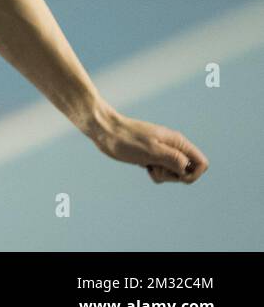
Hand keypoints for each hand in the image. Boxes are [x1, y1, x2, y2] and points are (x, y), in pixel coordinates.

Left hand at [92, 112, 207, 183]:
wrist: (105, 131)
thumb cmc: (126, 139)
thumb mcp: (151, 151)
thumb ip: (173, 159)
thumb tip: (186, 169)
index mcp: (178, 142)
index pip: (202, 163)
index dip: (193, 173)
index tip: (176, 173)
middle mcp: (173, 147)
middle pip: (188, 171)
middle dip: (174, 175)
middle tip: (156, 166)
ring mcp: (163, 152)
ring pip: (174, 173)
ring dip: (163, 175)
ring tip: (148, 164)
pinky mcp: (152, 157)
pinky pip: (162, 172)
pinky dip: (154, 173)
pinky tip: (143, 165)